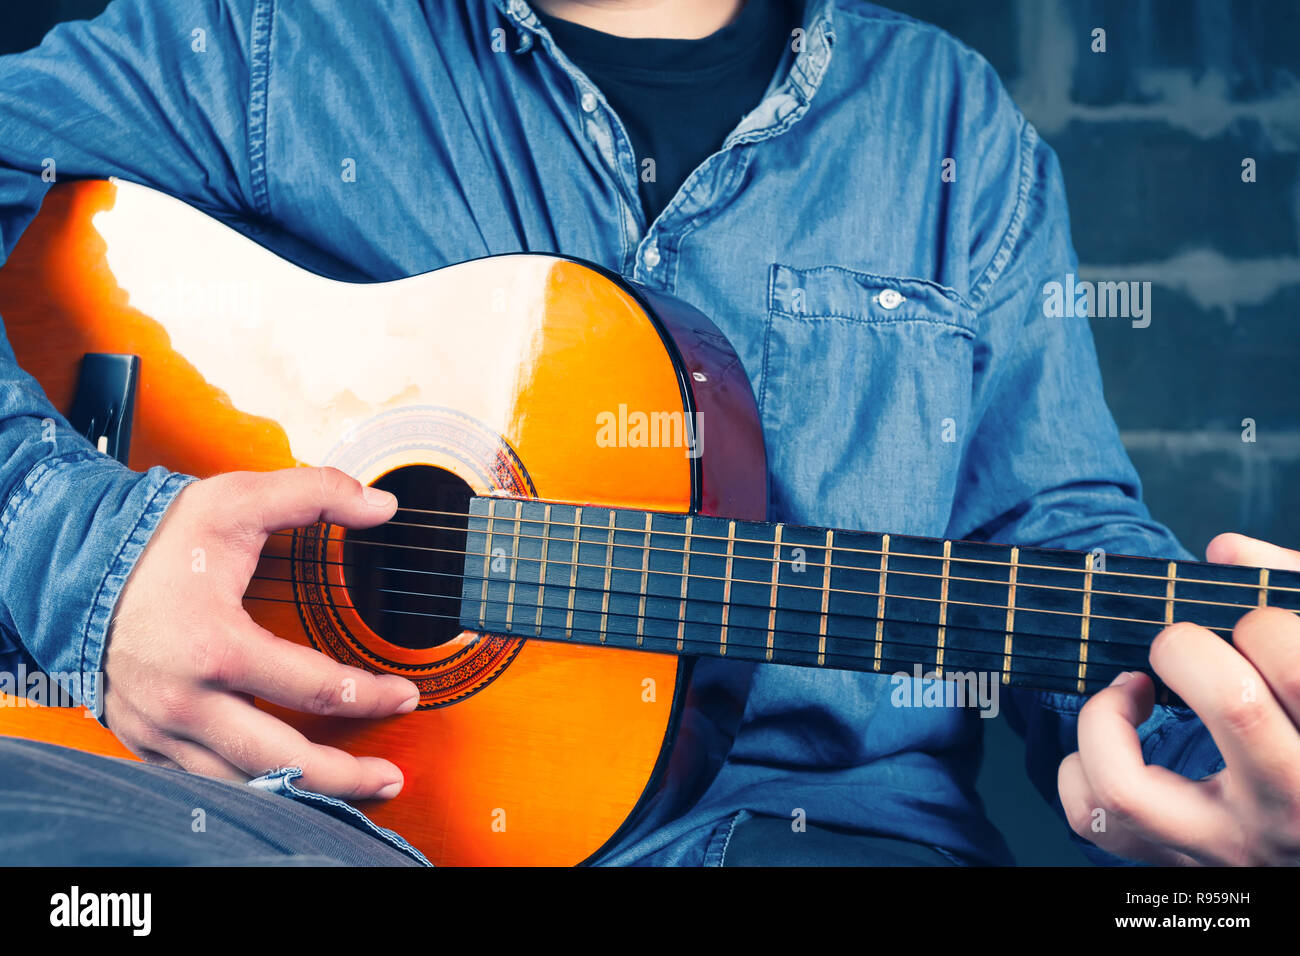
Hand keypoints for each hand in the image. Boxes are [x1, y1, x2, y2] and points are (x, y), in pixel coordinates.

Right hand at [102, 468, 420, 799]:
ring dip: (302, 792)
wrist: (75, 567)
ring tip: (350, 788)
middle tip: (390, 777)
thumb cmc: (160, 540)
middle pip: (282, 761)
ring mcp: (162, 727)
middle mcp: (186, 701)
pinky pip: (203, 781)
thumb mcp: (240, 499)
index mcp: (216, 648)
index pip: (316, 688)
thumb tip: (384, 505)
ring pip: (243, 783)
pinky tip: (285, 783)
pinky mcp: (145, 738)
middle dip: (345, 776)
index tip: (405, 695)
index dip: (370, 697)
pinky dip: (251, 788)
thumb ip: (317, 493)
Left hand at [1058, 533, 1299, 864]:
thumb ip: (1291, 588)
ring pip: (1127, 788)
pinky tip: (1117, 732)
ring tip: (1134, 687)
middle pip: (1235, 702)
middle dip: (1191, 645)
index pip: (1297, 668)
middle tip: (1182, 643)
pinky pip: (1094, 820)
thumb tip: (1225, 551)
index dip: (1262, 621)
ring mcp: (1226, 846)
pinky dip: (1081, 768)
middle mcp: (1291, 811)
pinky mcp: (1176, 859)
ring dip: (1108, 717)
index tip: (1252, 624)